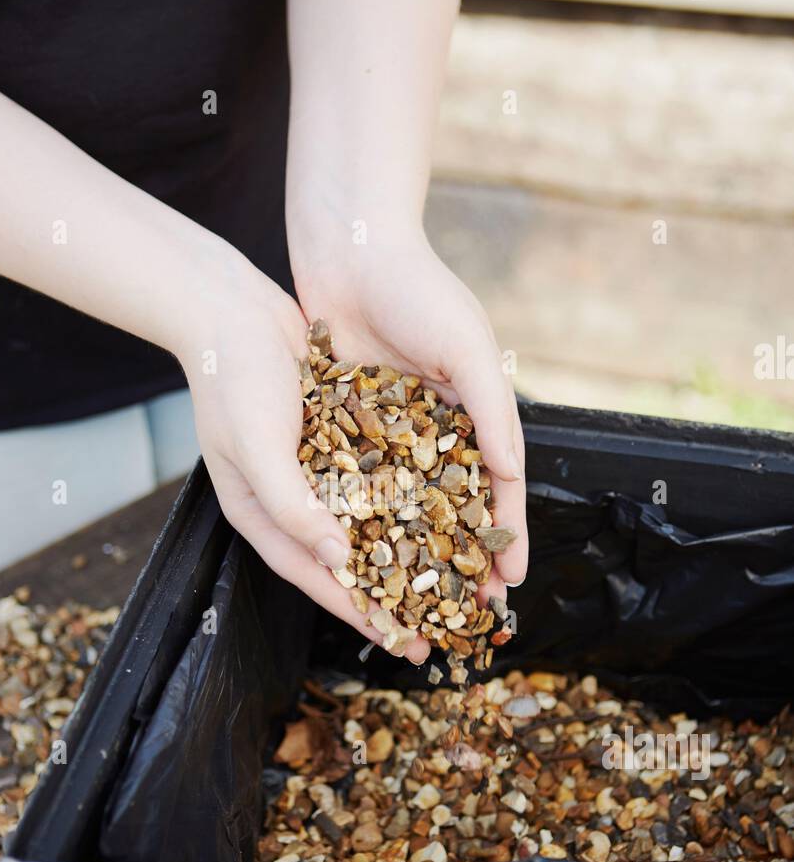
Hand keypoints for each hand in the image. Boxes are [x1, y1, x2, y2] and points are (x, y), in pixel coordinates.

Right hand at [173, 246, 429, 662]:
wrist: (229, 310)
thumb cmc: (233, 383)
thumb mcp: (257, 450)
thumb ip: (294, 508)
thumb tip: (337, 558)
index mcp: (261, 513)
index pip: (316, 575)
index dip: (359, 610)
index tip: (402, 642)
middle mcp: (290, 498)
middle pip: (347, 558)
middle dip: (391, 594)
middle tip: (438, 627)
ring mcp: (312, 468)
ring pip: (367, 521)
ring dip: (404, 548)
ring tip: (449, 577)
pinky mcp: (334, 436)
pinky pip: (374, 478)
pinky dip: (404, 496)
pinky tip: (443, 507)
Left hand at [288, 230, 528, 605]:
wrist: (350, 249)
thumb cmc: (419, 290)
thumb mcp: (466, 346)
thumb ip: (492, 410)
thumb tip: (514, 474)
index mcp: (476, 411)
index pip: (499, 489)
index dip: (506, 537)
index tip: (511, 584)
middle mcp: (436, 427)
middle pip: (454, 508)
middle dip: (462, 560)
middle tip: (466, 612)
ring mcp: (391, 428)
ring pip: (406, 503)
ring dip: (413, 550)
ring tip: (415, 599)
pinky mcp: (347, 421)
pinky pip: (359, 478)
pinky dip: (363, 515)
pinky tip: (360, 554)